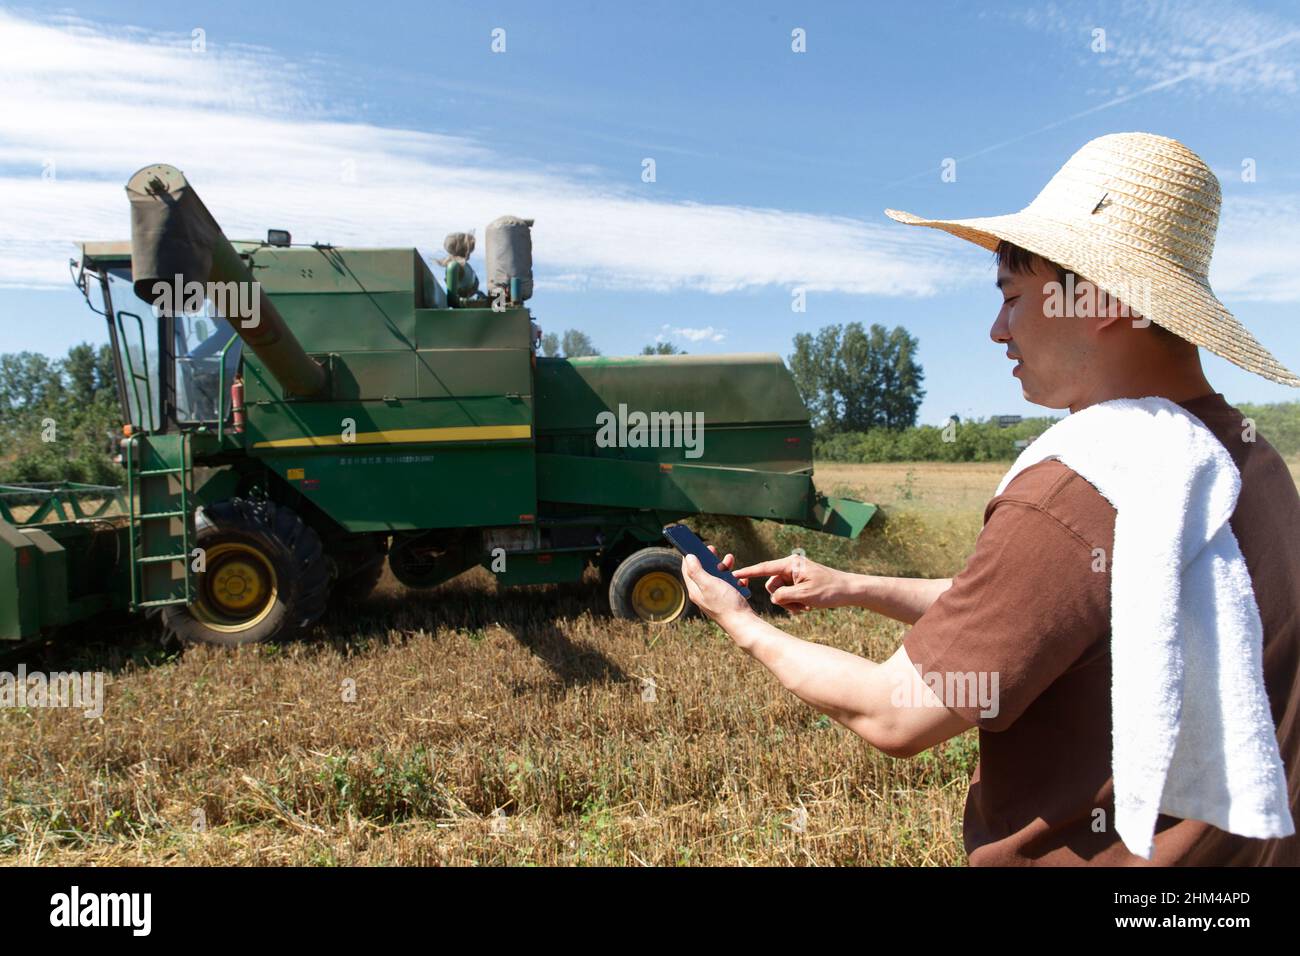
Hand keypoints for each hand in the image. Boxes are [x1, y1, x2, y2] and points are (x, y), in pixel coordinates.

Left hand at [680, 545, 752, 625]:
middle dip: (709, 560)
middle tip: (713, 550)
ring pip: (718, 577)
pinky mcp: (728, 601)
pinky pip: (730, 586)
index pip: (687, 570)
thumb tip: (688, 557)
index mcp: (695, 590)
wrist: (744, 623)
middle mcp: (703, 594)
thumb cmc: (725, 604)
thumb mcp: (709, 584)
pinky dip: (735, 580)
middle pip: (703, 572)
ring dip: (725, 567)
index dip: (689, 556)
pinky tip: (741, 579)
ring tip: (731, 560)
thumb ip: (697, 571)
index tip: (693, 545)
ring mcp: (716, 598)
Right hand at [731, 553, 845, 613]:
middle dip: (782, 599)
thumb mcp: (804, 595)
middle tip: (798, 606)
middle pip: (772, 585)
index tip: (734, 574)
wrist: (849, 590)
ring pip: (780, 592)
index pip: (763, 568)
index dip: (748, 572)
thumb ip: (783, 596)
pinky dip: (795, 602)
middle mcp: (791, 567)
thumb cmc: (829, 590)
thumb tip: (774, 598)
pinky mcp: (800, 582)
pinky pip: (788, 594)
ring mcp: (795, 575)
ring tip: (805, 607)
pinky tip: (807, 606)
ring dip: (790, 603)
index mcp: (790, 564)